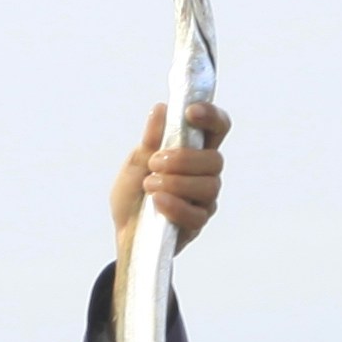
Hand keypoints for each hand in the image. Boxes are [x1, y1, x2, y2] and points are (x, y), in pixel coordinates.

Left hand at [110, 100, 230, 244]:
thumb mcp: (135, 163)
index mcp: (194, 152)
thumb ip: (150, 139)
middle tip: (155, 163)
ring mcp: (204, 201)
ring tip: (150, 185)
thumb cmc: (133, 195)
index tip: (190, 112)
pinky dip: (174, 205)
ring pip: (208, 186)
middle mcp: (205, 175)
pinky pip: (196, 215)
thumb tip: (161, 109)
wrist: (124, 232)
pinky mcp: (197, 225)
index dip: (211, 116)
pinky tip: (156, 201)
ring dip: (176, 182)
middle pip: (215, 159)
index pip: (217, 128)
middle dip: (184, 158)